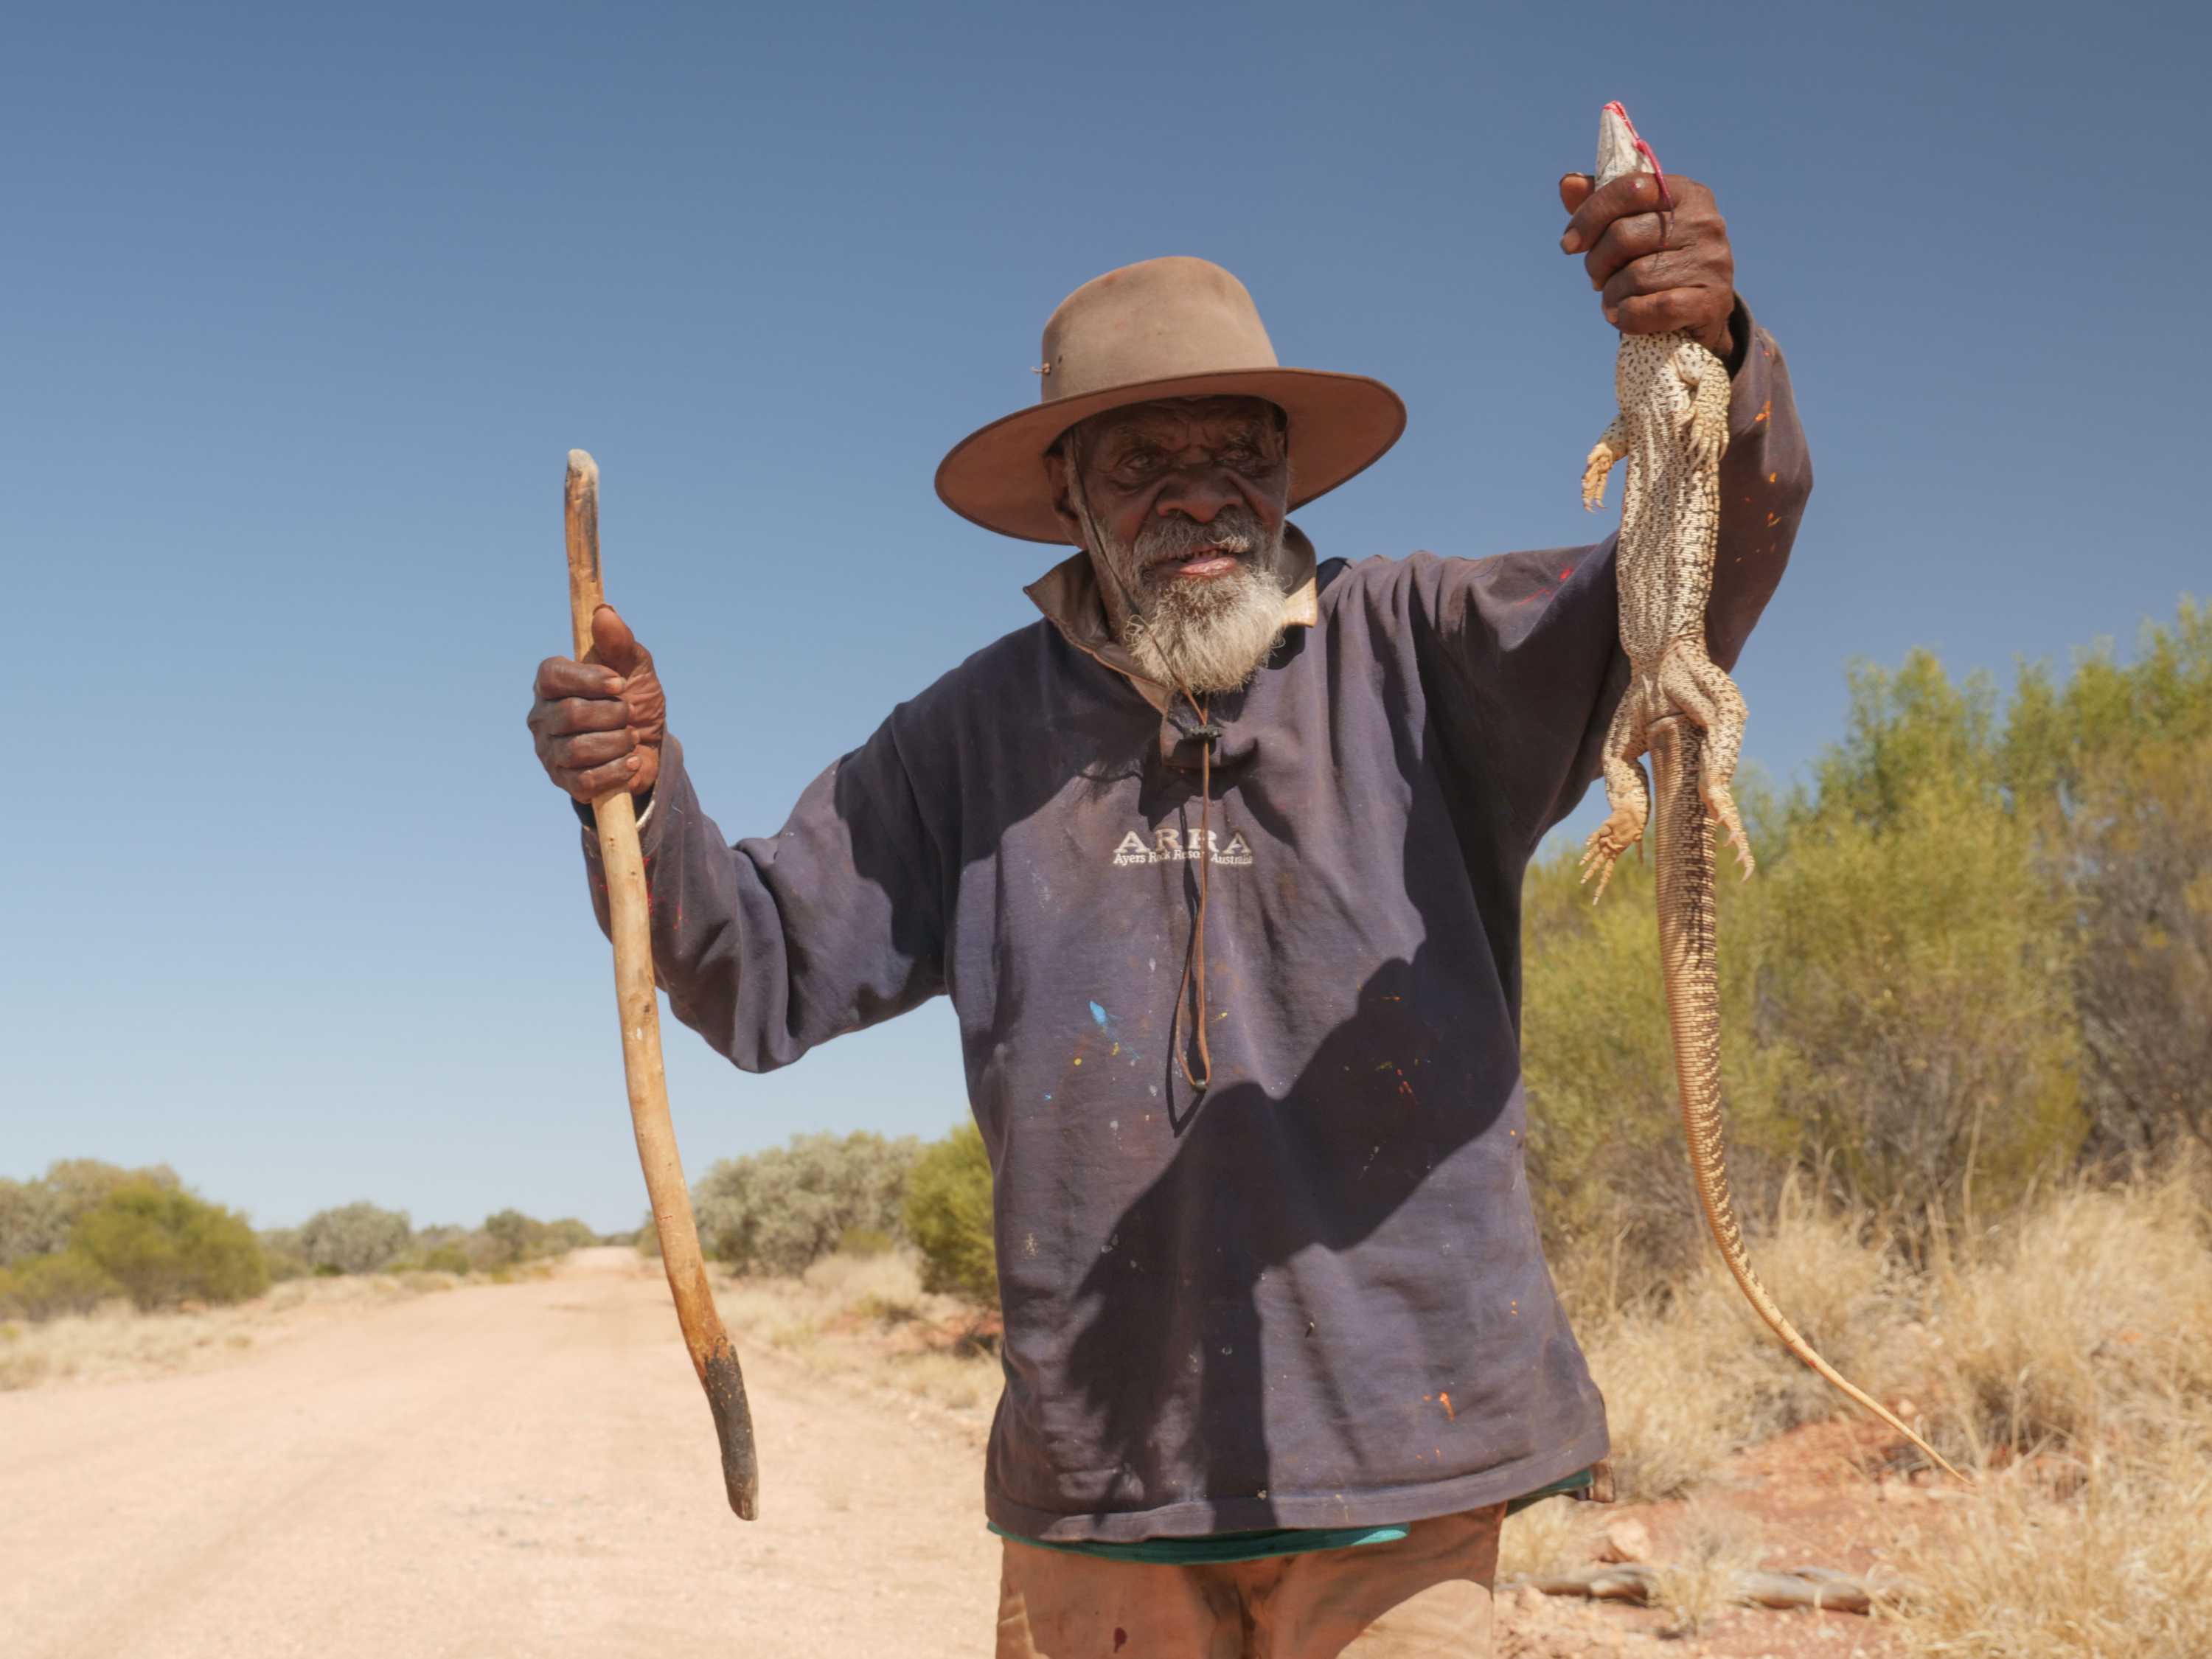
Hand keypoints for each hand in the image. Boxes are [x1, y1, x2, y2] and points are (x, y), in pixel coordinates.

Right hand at [528, 605, 665, 801]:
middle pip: (570, 714)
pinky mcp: (564, 781)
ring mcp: (549, 751)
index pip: (553, 675)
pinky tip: (631, 761)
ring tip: (632, 737)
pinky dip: (617, 770)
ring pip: (579, 749)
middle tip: (630, 713)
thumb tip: (604, 612)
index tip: (619, 683)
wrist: (648, 748)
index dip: (588, 679)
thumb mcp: (634, 667)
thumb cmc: (634, 700)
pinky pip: (586, 781)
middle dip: (612, 714)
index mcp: (552, 683)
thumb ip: (619, 642)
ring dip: (617, 743)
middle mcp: (542, 716)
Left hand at [1558, 170, 1734, 360]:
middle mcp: (1703, 220)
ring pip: (1635, 277)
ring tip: (1615, 299)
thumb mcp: (1634, 225)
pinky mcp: (1713, 300)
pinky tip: (1623, 316)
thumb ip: (1602, 203)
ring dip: (1612, 296)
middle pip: (1623, 236)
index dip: (1589, 217)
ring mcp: (1712, 260)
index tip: (1569, 244)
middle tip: (1598, 277)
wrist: (1702, 306)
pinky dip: (1629, 317)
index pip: (1628, 190)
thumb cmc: (1658, 258)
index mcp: (1684, 192)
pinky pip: (1655, 308)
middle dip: (1597, 263)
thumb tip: (1568, 183)